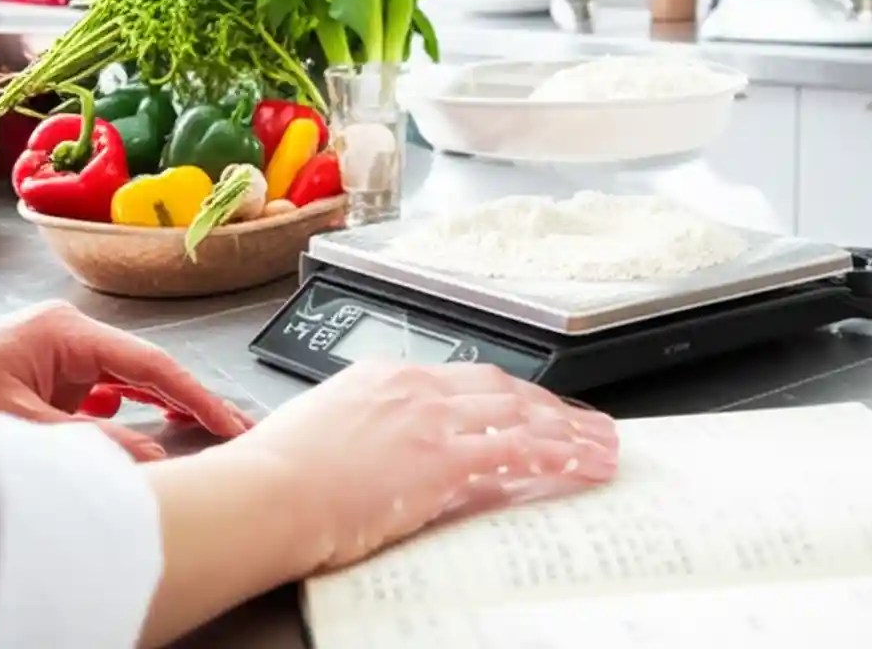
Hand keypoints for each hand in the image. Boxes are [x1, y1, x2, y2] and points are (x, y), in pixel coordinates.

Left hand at [0, 301, 253, 460]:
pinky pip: (107, 389)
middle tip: (233, 427)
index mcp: (67, 332)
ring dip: (164, 403)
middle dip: (189, 399)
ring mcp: (64, 353)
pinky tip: (154, 423)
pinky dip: (132, 408)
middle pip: (147, 368)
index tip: (227, 420)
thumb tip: (150, 453)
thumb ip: (88, 440)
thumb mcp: (18, 421)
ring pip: (131, 379)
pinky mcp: (55, 372)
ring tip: (207, 427)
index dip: (193, 395)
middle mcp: (71, 335)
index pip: (148, 364)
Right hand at [232, 361, 619, 570]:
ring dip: (569, 431)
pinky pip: (516, 449)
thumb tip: (384, 454)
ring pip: (520, 414)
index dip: (508, 396)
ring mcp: (431, 419)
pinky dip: (556, 455)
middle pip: (503, 388)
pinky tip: (579, 464)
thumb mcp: (325, 433)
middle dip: (551, 406)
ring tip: (603, 446)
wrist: (268, 493)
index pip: (463, 380)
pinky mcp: (443, 457)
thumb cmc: (278, 473)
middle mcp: (414, 389)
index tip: (531, 409)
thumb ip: (366, 435)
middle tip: (585, 422)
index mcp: (383, 378)